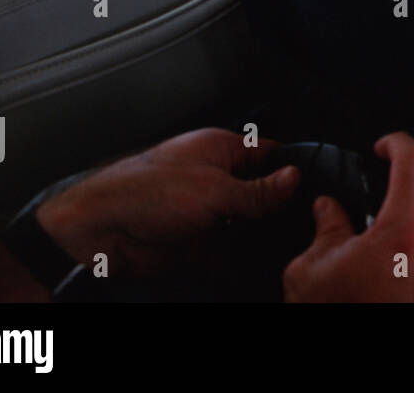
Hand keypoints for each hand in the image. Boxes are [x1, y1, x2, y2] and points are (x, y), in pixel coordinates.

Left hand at [35, 128, 299, 277]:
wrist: (99, 231)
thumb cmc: (144, 192)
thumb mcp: (216, 190)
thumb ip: (259, 191)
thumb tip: (294, 179)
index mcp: (219, 149)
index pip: (268, 153)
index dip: (291, 168)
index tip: (314, 185)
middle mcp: (213, 176)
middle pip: (258, 190)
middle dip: (277, 206)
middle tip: (303, 221)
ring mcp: (203, 209)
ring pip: (244, 222)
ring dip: (259, 235)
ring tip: (286, 245)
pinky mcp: (193, 239)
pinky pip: (226, 250)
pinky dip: (239, 259)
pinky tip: (257, 265)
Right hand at [282, 132, 413, 302]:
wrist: (360, 378)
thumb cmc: (335, 318)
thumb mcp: (313, 269)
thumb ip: (327, 228)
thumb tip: (330, 208)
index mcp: (404, 231)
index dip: (399, 143)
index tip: (384, 146)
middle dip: (410, 195)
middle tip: (377, 206)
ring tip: (379, 246)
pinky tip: (388, 274)